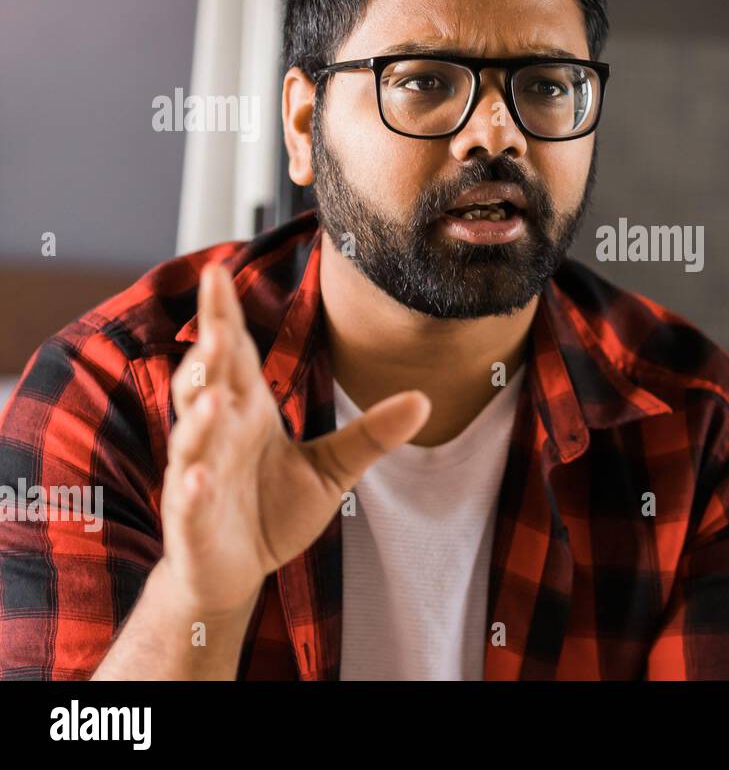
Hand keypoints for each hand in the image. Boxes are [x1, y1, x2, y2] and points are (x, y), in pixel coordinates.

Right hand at [158, 263, 429, 614]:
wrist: (238, 571)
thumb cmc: (274, 509)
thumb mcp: (332, 468)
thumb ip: (371, 434)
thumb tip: (425, 398)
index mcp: (247, 411)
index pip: (233, 354)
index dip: (223, 316)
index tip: (217, 272)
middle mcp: (218, 434)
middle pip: (207, 384)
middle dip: (209, 355)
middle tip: (217, 326)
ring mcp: (198, 475)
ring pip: (193, 438)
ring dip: (200, 419)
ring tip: (214, 396)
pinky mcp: (191, 519)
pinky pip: (188, 500)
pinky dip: (191, 488)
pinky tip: (199, 478)